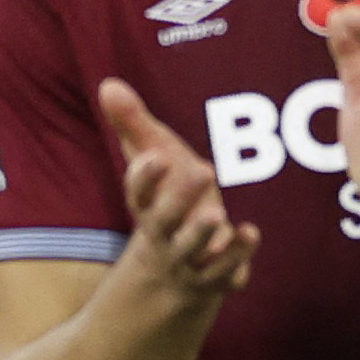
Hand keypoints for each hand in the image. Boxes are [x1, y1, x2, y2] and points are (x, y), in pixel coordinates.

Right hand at [96, 81, 256, 314]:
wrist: (171, 271)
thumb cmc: (165, 199)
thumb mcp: (153, 160)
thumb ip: (133, 125)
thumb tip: (108, 84)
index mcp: (146, 206)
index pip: (137, 193)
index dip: (145, 176)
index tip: (155, 156)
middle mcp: (162, 234)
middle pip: (164, 220)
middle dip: (179, 199)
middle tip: (203, 170)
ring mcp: (186, 258)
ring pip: (190, 250)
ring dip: (202, 233)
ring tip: (216, 215)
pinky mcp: (212, 275)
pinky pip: (223, 270)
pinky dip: (237, 255)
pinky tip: (251, 232)